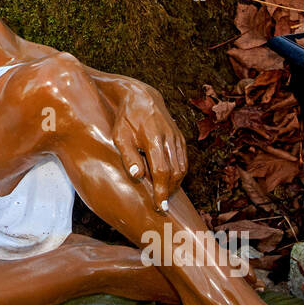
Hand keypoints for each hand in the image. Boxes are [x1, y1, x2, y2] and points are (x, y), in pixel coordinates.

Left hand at [91, 73, 187, 208]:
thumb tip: (138, 176)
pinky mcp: (180, 138)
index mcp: (153, 139)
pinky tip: (169, 181)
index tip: (161, 207)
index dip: (162, 191)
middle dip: (169, 191)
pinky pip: (183, 160)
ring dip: (175, 184)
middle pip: (175, 172)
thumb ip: (129, 156)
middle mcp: (169, 138)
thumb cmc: (126, 119)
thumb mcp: (120, 136)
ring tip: (164, 196)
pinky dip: (178, 173)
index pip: (162, 171)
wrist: (141, 97)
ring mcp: (177, 138)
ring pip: (182, 167)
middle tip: (161, 206)